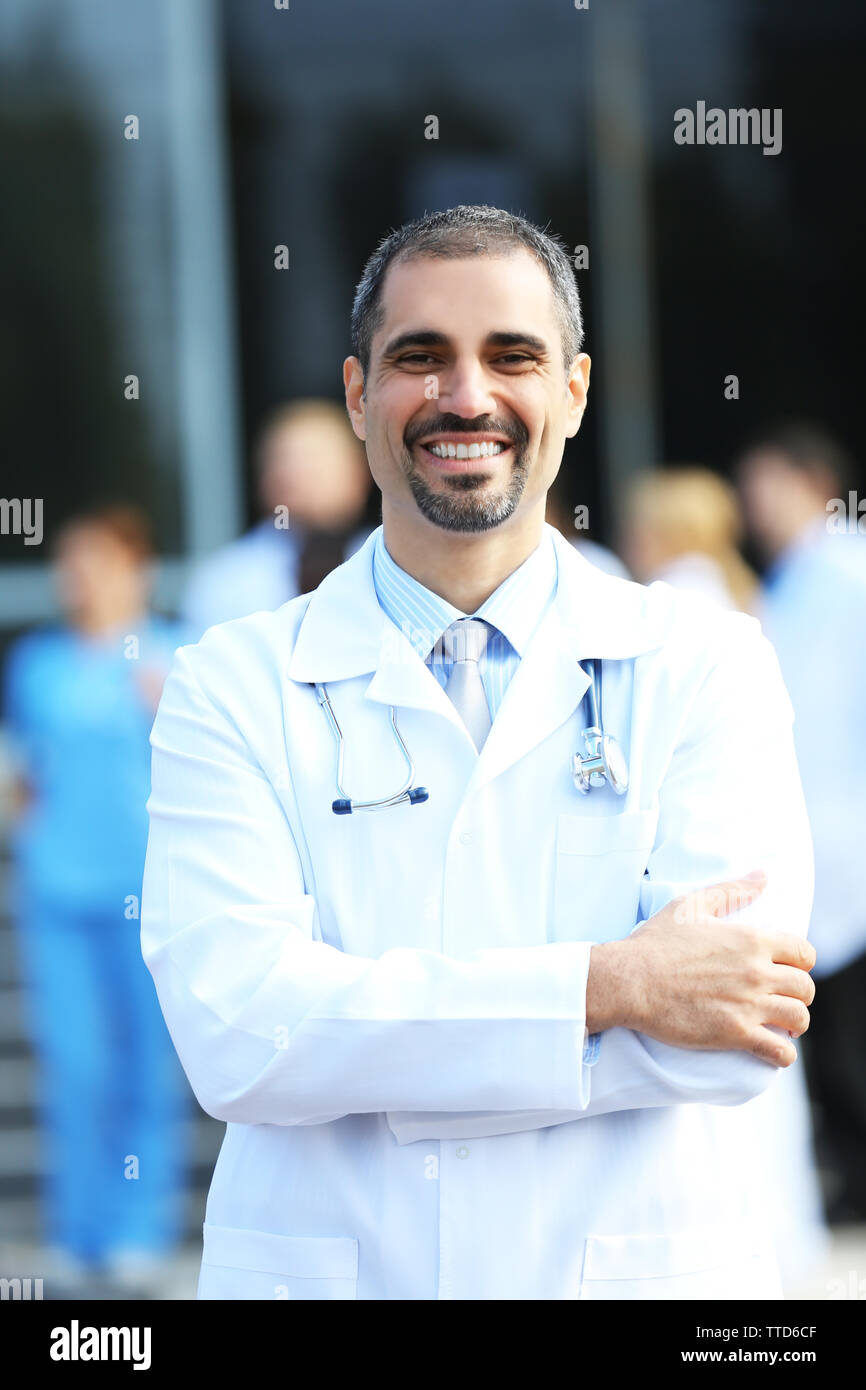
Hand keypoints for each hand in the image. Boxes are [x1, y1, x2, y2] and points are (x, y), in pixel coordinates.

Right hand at [587, 871, 816, 1065]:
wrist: (629, 981)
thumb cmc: (656, 943)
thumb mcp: (691, 905)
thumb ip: (731, 891)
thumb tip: (762, 877)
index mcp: (751, 940)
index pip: (804, 954)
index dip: (800, 963)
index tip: (787, 970)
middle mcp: (757, 971)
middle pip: (805, 988)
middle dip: (798, 994)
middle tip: (783, 999)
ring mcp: (748, 1004)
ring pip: (798, 1018)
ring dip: (794, 1023)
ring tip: (782, 1025)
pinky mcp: (735, 1033)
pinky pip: (779, 1051)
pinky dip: (783, 1054)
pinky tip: (773, 1050)